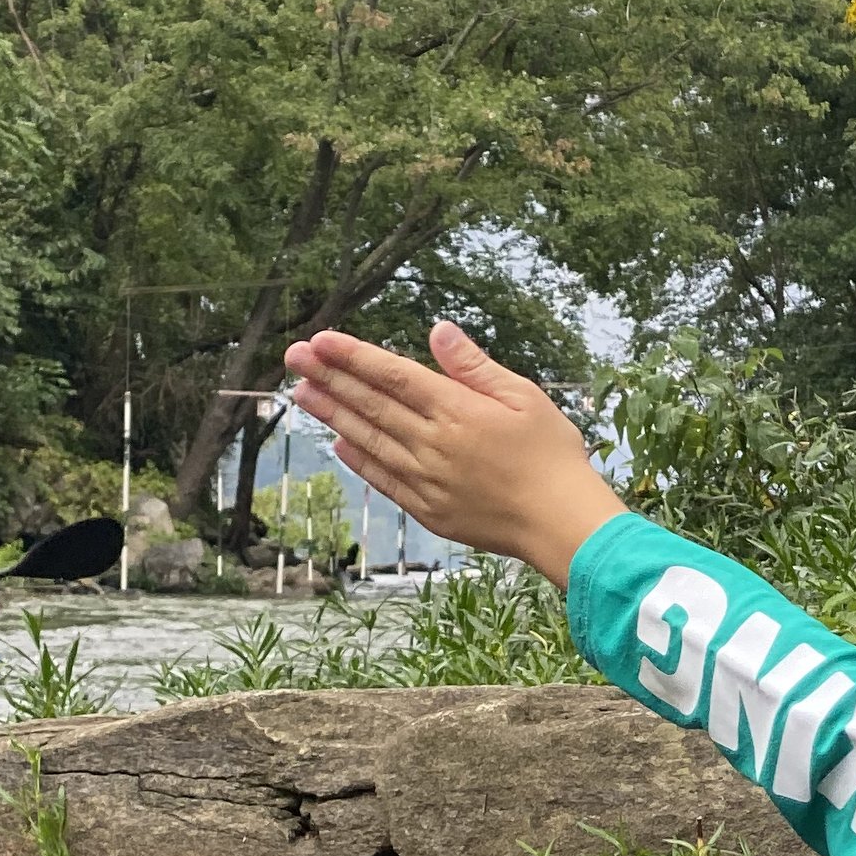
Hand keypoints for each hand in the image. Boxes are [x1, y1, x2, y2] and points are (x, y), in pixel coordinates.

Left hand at [282, 321, 624, 588]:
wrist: (561, 524)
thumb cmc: (553, 456)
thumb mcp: (524, 397)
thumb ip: (474, 366)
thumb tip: (437, 331)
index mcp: (458, 411)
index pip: (394, 377)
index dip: (354, 357)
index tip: (320, 341)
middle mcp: (434, 444)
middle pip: (372, 406)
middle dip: (330, 379)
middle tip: (293, 358)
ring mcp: (428, 480)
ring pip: (370, 441)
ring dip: (333, 416)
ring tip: (302, 394)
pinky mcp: (430, 510)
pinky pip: (385, 480)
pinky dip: (359, 461)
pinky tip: (338, 443)